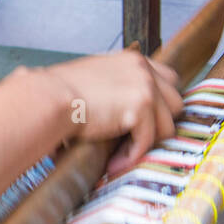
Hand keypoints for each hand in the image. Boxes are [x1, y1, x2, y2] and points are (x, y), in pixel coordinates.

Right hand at [39, 50, 184, 174]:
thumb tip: (121, 110)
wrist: (48, 97)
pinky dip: (131, 156)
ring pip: (167, 125)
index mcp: (132, 60)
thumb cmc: (58, 92)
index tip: (149, 121)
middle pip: (175, 102)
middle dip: (159, 123)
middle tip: (138, 139)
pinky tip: (115, 162)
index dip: (161, 103)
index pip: (168, 80)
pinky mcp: (140, 107)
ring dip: (147, 142)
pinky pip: (147, 140)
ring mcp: (145, 87)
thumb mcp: (93, 78)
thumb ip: (115, 86)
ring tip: (123, 154)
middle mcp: (143, 69)